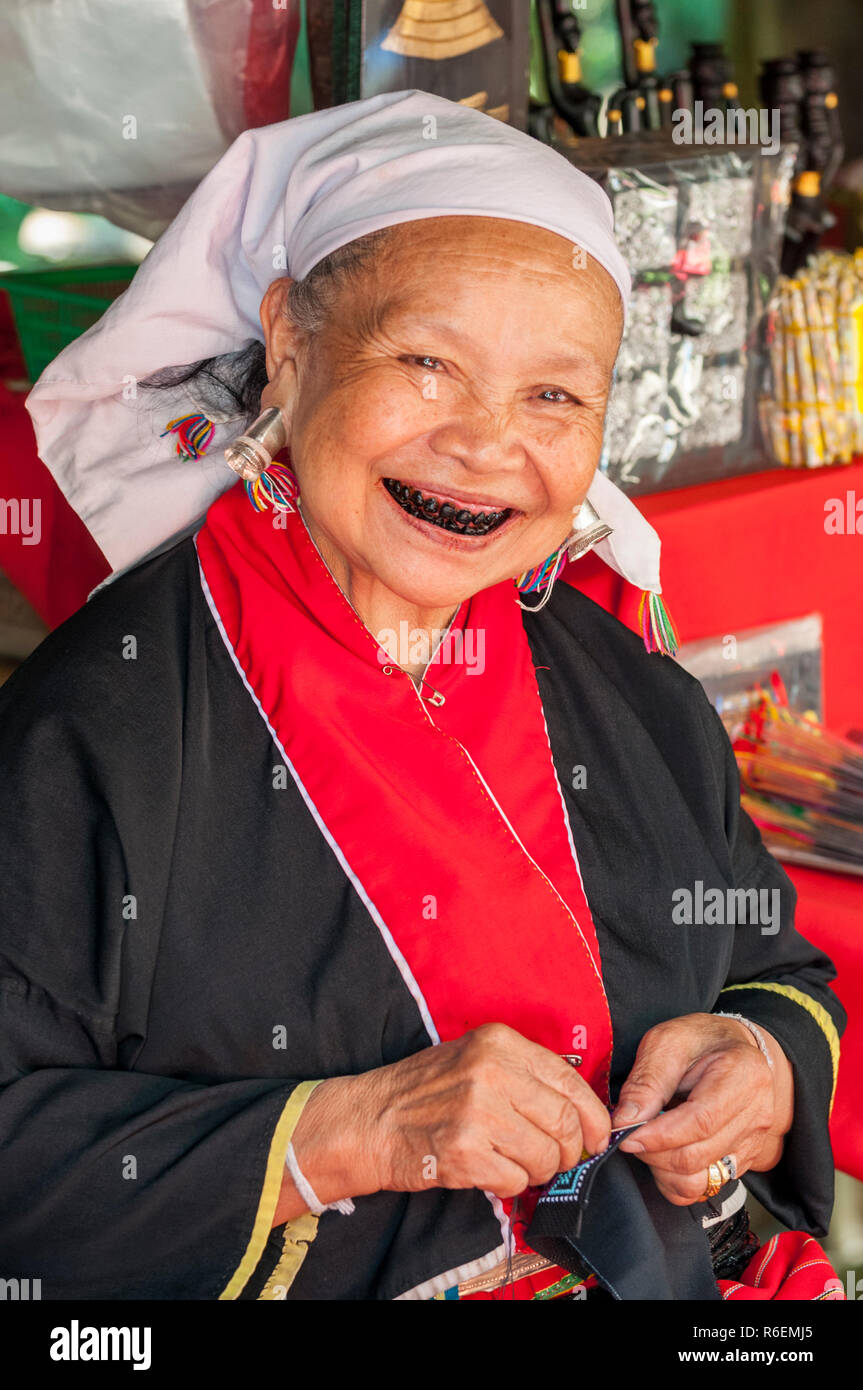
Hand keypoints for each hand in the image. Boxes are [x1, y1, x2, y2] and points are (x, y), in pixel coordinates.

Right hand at [275, 1022, 611, 1224]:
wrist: (369, 1120)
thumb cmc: (426, 1092)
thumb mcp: (475, 1059)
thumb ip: (524, 1075)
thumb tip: (582, 1113)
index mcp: (499, 1042)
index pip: (570, 1082)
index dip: (594, 1118)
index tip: (597, 1139)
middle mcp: (491, 1071)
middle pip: (565, 1124)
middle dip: (568, 1152)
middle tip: (555, 1161)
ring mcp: (477, 1112)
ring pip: (545, 1157)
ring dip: (537, 1171)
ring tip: (512, 1163)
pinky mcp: (465, 1153)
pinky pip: (516, 1181)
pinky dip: (510, 1185)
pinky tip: (489, 1172)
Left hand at [610, 1013, 793, 1206]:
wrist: (732, 1047)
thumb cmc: (699, 1041)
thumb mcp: (666, 1042)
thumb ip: (646, 1082)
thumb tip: (625, 1122)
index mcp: (743, 1075)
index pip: (700, 1121)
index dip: (658, 1136)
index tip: (626, 1136)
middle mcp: (757, 1114)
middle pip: (698, 1156)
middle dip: (653, 1152)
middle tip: (630, 1132)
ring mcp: (753, 1142)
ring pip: (701, 1181)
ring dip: (663, 1169)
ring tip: (650, 1140)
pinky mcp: (744, 1162)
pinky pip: (705, 1187)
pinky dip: (677, 1179)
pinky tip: (666, 1151)